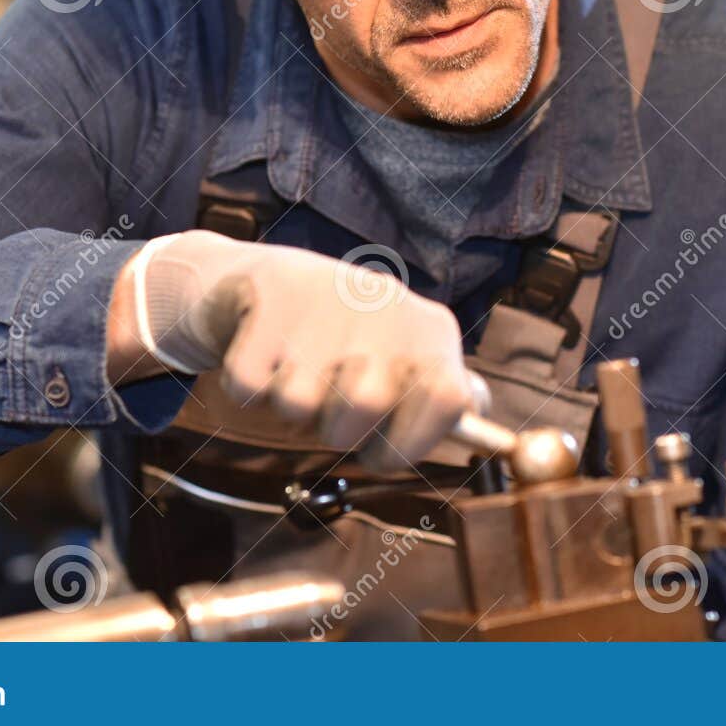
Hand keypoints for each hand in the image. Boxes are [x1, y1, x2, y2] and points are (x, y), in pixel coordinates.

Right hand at [107, 231, 474, 469]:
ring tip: (293, 371)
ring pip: (299, 404)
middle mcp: (387, 306)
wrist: (260, 283)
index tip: (378, 440)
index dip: (407, 442)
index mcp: (431, 331)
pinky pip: (247, 386)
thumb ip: (438, 395)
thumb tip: (479, 408)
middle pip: (365, 408)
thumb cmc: (340, 344)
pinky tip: (261, 354)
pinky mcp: (268, 296)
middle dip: (336, 429)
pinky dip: (246, 386)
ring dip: (287, 406)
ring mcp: (326, 296)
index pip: (448, 403)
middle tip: (327, 404)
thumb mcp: (400, 361)